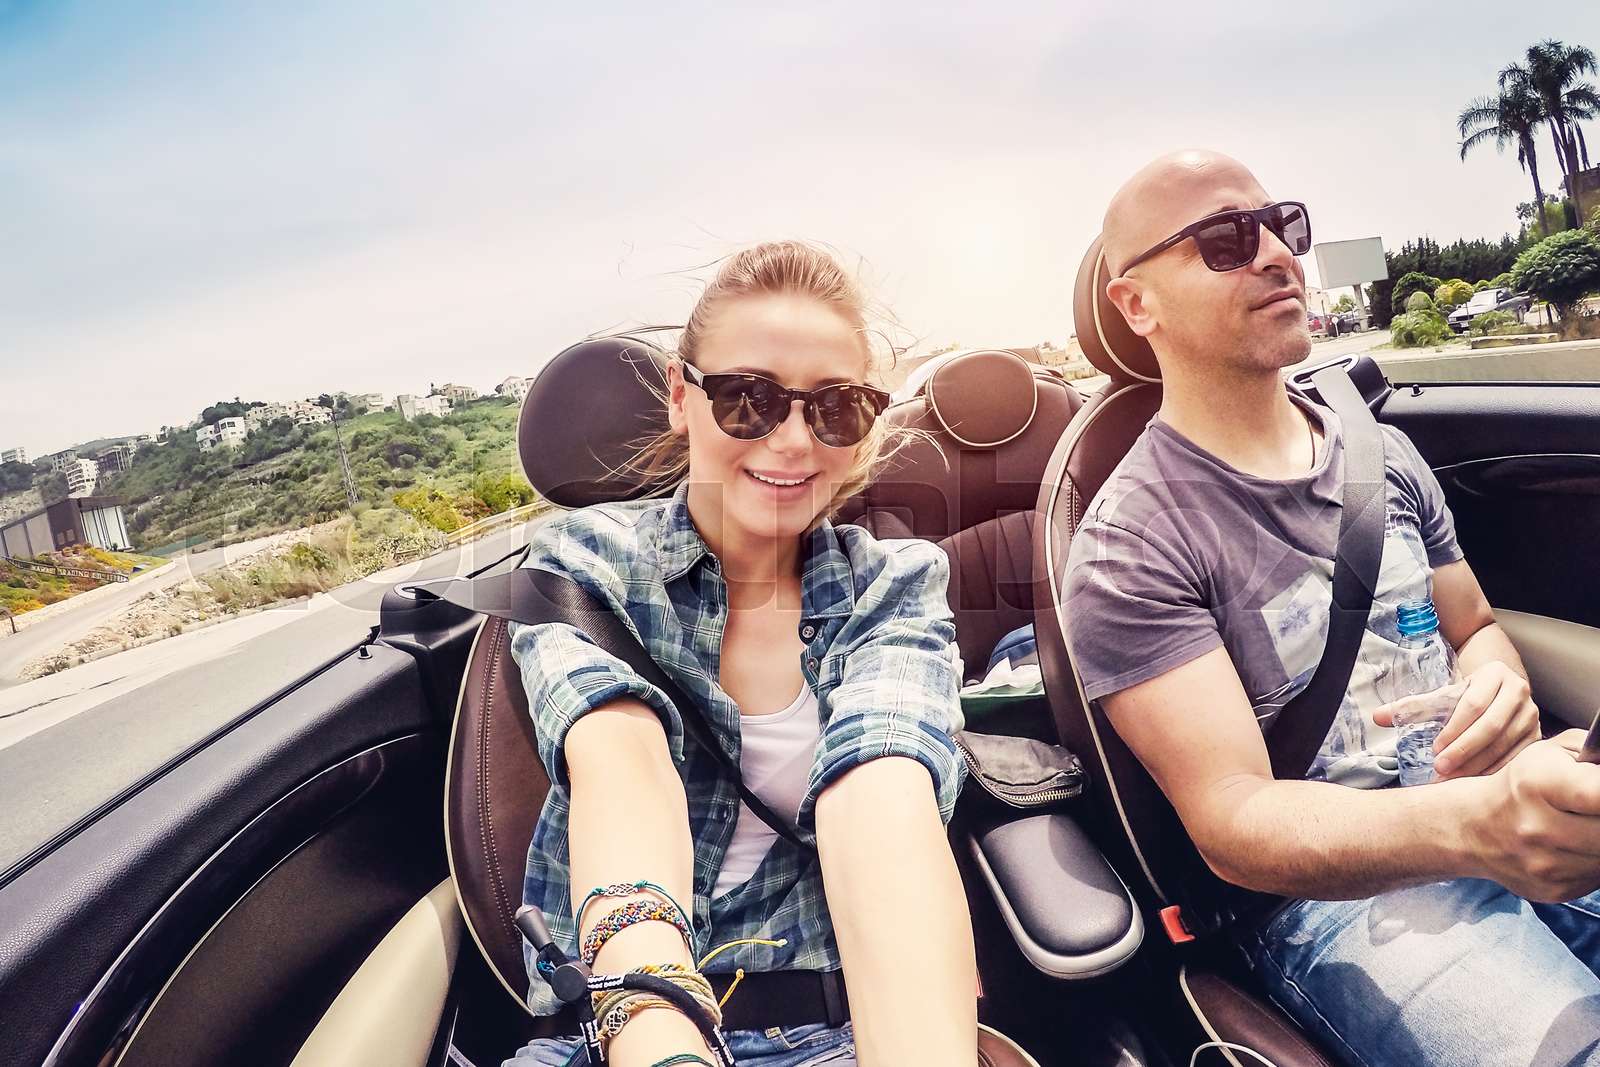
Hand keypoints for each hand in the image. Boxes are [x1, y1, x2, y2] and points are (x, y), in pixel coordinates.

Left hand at [1373, 661, 1538, 777]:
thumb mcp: (1441, 696)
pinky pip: (1516, 759)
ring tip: (1451, 780)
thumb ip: (1411, 706)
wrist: (1496, 691)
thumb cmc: (1465, 695)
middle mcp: (1519, 694)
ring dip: (1477, 765)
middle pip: (1491, 727)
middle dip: (1463, 751)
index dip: (1453, 729)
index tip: (1434, 749)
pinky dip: (1494, 772)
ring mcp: (1532, 716)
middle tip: (1440, 769)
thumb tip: (1376, 717)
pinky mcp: (1537, 737)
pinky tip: (1474, 783)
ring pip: (1505, 745)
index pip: (1473, 705)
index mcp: (1495, 676)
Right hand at [1464, 730, 1599, 901]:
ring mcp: (1546, 864)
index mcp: (1536, 784)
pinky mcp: (1556, 889)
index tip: (1598, 792)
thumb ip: (1592, 754)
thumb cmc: (1517, 786)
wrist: (1470, 829)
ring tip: (1584, 824)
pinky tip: (1575, 846)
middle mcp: (1538, 828)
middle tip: (1591, 807)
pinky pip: (1597, 874)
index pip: (1598, 795)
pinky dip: (1593, 858)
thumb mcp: (1547, 754)